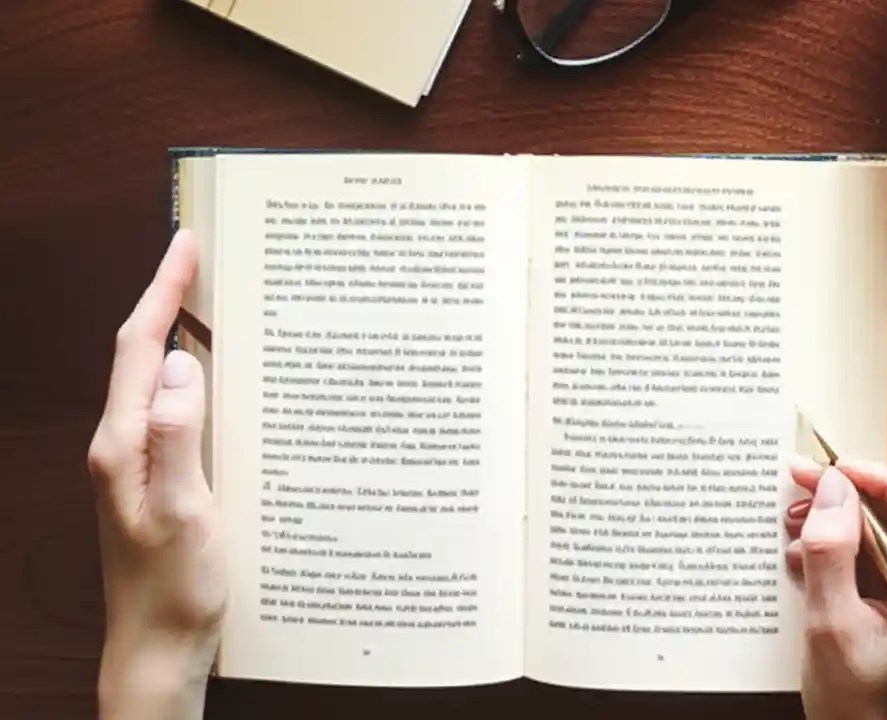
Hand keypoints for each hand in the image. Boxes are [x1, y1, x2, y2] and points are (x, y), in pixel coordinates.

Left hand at [87, 230, 225, 719]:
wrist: (157, 647)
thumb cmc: (172, 590)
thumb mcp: (183, 513)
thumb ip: (177, 438)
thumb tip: (182, 364)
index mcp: (121, 446)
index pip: (140, 350)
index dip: (162, 292)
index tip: (185, 244)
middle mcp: (120, 445)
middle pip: (141, 355)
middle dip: (167, 299)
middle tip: (202, 260)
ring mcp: (134, 462)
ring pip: (155, 380)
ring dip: (179, 335)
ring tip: (212, 302)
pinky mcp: (154, 478)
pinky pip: (170, 411)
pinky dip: (192, 378)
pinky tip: (218, 378)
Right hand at [785, 457, 886, 719]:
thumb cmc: (861, 713)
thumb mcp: (832, 630)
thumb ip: (831, 554)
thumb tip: (831, 489)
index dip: (886, 479)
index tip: (835, 470)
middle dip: (863, 496)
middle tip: (809, 485)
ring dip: (858, 518)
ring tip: (804, 521)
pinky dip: (864, 542)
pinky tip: (821, 547)